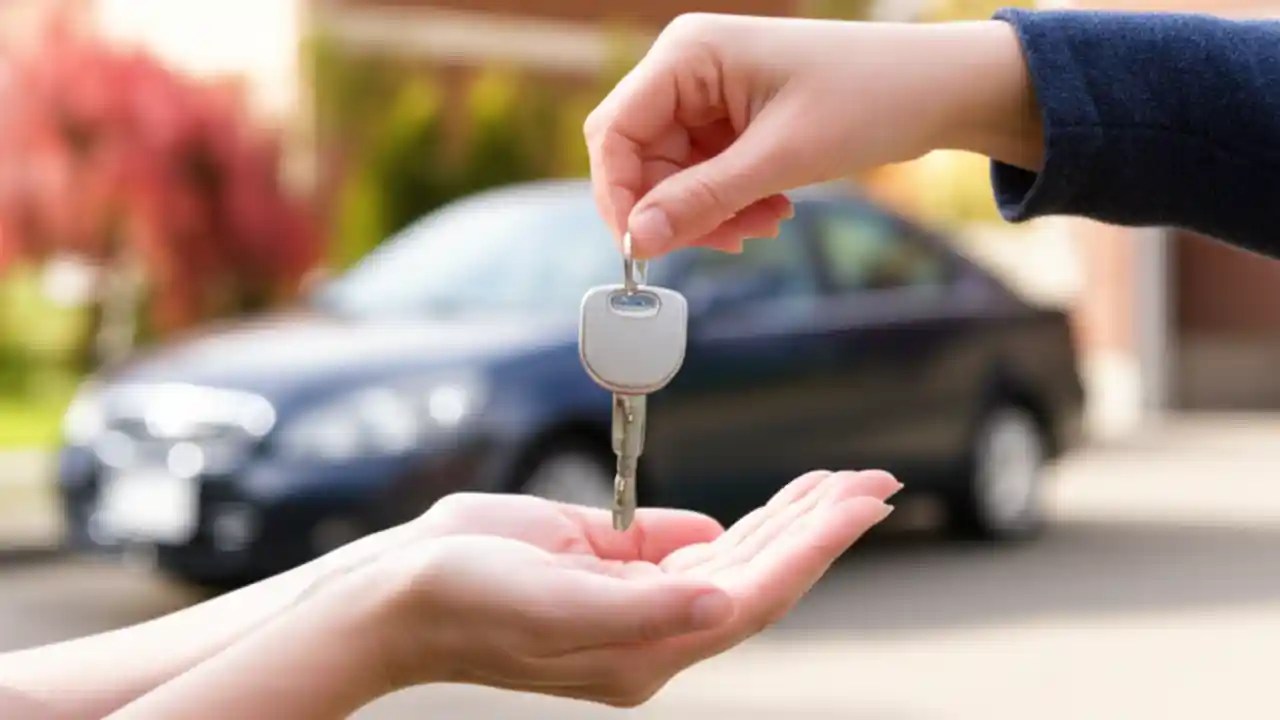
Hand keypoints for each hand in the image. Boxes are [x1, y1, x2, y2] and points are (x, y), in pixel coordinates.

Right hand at [345, 469, 900, 706]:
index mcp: (647, 647)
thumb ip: (641, 607)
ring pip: (732, 557)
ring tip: (836, 485)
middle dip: (818, 527)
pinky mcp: (609, 566)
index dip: (816, 544)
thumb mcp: (552, 603)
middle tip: (872, 481)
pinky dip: (735, 523)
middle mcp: (652, 627)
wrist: (397, 594)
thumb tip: (722, 598)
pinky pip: (687, 544)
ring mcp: (633, 597)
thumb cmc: (465, 601)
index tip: (864, 499)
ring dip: (786, 520)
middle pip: (759, 574)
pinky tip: (768, 511)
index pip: (756, 590)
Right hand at [584, 14, 1040, 257]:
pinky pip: (704, 173)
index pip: (616, 132)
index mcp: (688, 54)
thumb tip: (638, 240)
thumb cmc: (868, 100)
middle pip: (639, 157)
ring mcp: (710, 93)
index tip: (641, 249)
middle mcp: (689, 68)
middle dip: (673, 209)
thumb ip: (701, 200)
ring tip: (763, 225)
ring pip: (673, 174)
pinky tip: (770, 213)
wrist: (938, 89)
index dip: (620, 195)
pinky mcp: (732, 118)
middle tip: (723, 242)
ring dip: (708, 212)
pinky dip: (728, 203)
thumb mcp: (779, 159)